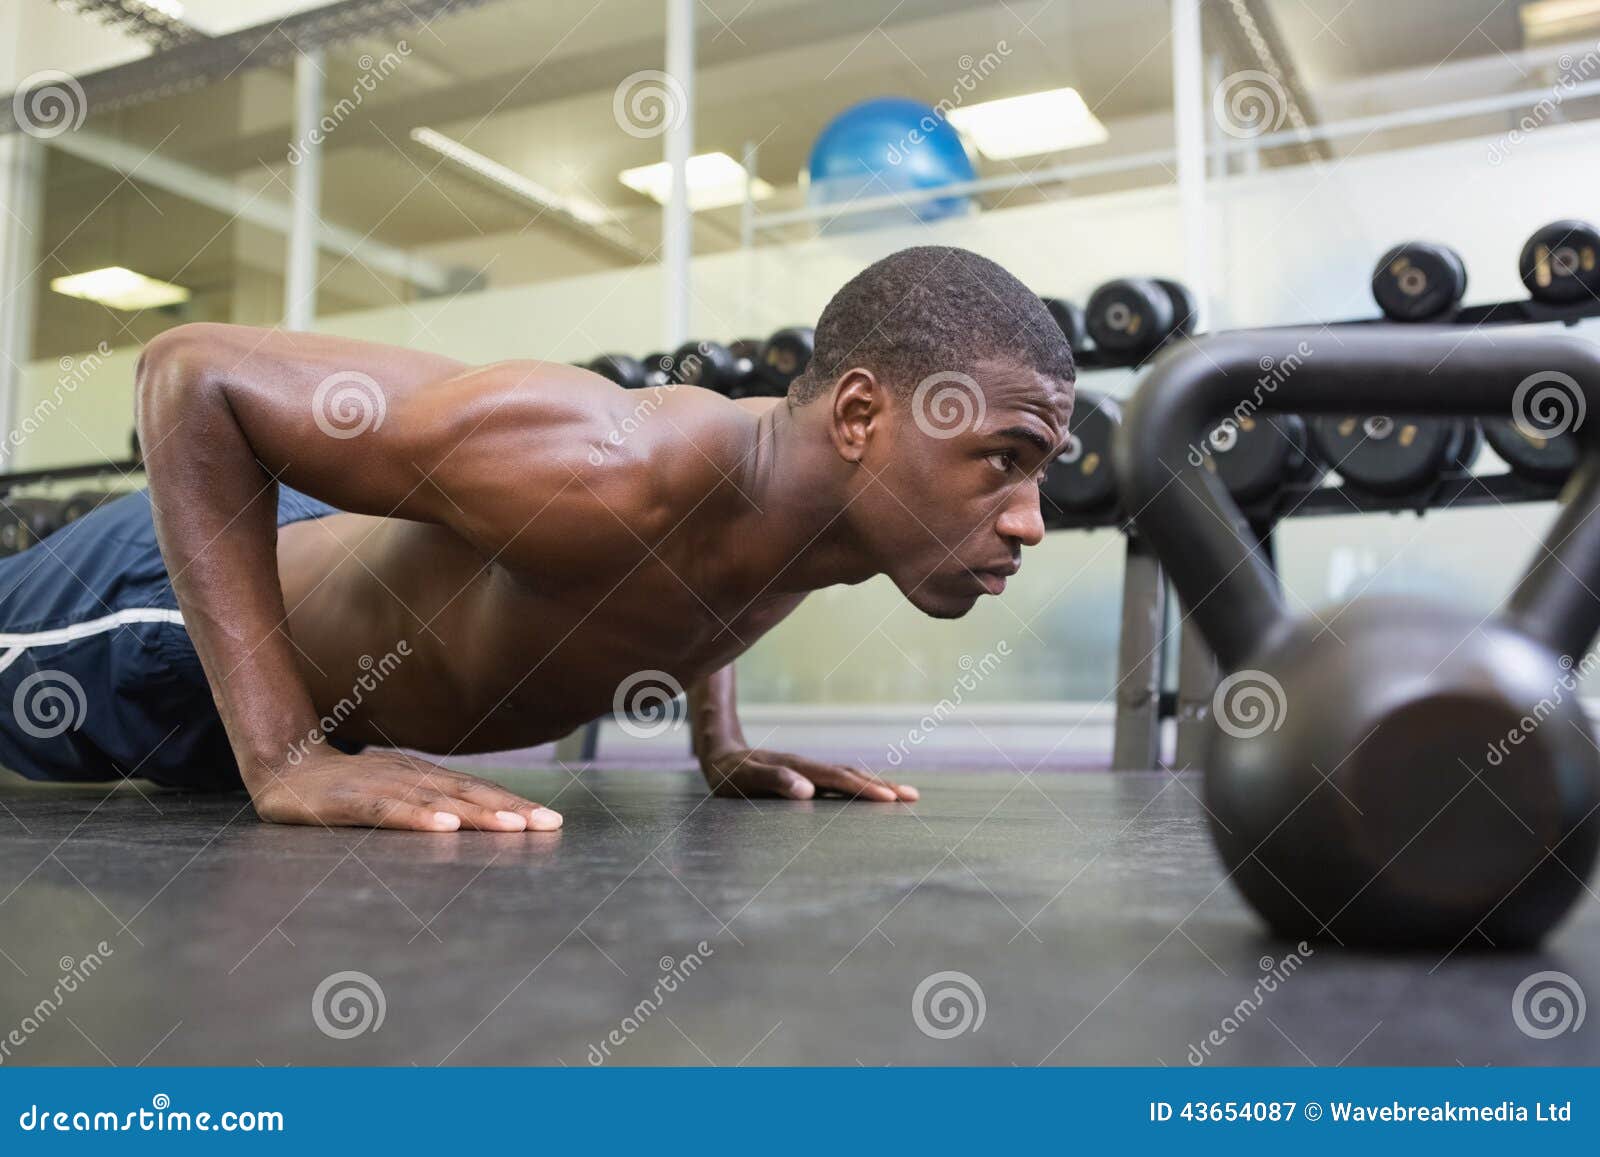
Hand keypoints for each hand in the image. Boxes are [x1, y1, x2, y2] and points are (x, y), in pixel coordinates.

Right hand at [248, 747, 563, 831]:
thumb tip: (477, 820)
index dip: (514, 804)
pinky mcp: (346, 801)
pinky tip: (443, 828)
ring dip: (477, 814)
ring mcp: (378, 785)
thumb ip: (429, 801)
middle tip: (547, 825)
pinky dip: (418, 818)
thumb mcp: (393, 789)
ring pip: (435, 801)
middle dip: (510, 810)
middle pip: (467, 793)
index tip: (553, 822)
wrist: (281, 765)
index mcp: (422, 775)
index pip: (477, 790)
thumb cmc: (344, 786)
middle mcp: (408, 775)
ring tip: (513, 827)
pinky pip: (388, 811)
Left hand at [700, 746, 917, 802]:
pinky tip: (870, 793)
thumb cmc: (728, 772)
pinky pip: (839, 781)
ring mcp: (809, 770)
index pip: (836, 780)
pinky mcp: (806, 776)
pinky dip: (859, 786)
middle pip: (851, 775)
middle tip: (912, 798)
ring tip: (903, 795)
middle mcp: (808, 767)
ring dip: (875, 785)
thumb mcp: (743, 778)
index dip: (862, 789)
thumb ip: (773, 780)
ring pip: (848, 776)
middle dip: (882, 786)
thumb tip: (807, 790)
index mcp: (798, 768)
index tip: (889, 799)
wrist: (719, 751)